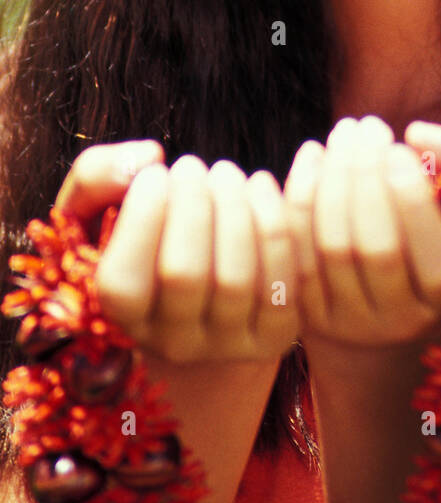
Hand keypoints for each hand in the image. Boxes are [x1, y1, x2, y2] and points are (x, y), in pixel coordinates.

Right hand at [56, 141, 299, 362]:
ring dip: (234, 209)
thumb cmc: (143, 242)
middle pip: (184, 276)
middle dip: (192, 206)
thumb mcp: (95, 212)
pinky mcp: (276, 333)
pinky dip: (274, 223)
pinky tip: (258, 185)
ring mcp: (227, 343)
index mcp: (119, 321)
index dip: (141, 219)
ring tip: (224, 172)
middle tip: (191, 166)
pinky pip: (282, 279)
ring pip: (236, 278)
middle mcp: (172, 342)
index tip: (155, 173)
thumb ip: (95, 176)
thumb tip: (146, 158)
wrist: (202, 303)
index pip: (124, 283)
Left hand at [283, 117, 440, 349]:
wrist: (389, 292)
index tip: (399, 148)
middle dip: (367, 179)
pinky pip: (294, 248)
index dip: (414, 203)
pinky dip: (300, 195)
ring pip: (331, 246)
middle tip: (369, 126)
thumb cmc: (440, 228)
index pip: (434, 259)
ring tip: (346, 132)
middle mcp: (399, 320)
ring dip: (334, 178)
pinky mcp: (306, 311)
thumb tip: (420, 133)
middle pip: (375, 249)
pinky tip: (313, 154)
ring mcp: (348, 320)